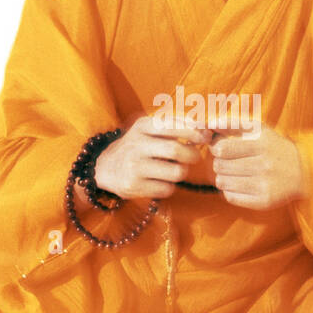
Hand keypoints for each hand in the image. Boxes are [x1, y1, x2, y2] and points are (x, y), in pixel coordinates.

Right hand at [92, 113, 211, 200]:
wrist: (106, 167)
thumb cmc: (139, 145)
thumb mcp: (149, 128)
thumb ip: (175, 124)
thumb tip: (204, 127)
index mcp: (142, 126)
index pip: (172, 125)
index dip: (194, 132)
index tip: (205, 136)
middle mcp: (136, 145)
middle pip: (176, 150)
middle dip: (192, 154)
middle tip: (194, 156)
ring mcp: (134, 167)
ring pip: (176, 172)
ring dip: (182, 171)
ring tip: (176, 169)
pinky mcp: (133, 186)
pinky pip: (167, 189)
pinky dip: (170, 186)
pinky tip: (162, 181)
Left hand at [209, 126, 307, 208]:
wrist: (303, 171)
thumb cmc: (273, 146)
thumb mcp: (258, 129)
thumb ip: (231, 123)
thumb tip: (207, 124)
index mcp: (262, 143)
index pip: (222, 148)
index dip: (216, 147)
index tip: (221, 148)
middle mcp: (264, 164)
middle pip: (220, 165)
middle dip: (218, 162)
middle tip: (226, 161)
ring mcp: (265, 184)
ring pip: (222, 182)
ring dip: (222, 177)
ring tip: (232, 173)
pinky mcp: (264, 201)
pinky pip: (231, 197)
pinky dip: (229, 190)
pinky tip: (239, 184)